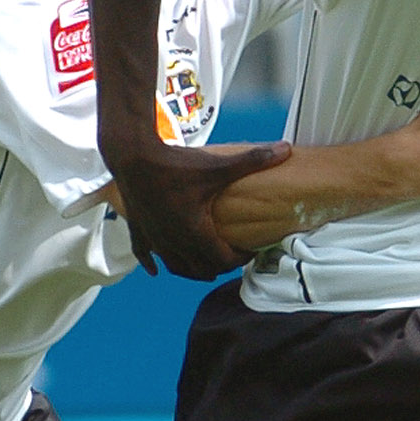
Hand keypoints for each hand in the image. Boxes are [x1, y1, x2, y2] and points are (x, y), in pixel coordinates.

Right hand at [112, 140, 292, 278]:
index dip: (240, 259)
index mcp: (195, 233)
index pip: (223, 260)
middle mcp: (174, 243)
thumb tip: (285, 149)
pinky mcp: (138, 230)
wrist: (133, 156)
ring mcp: (154, 239)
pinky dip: (152, 265)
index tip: (250, 250)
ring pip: (175, 267)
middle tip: (232, 256)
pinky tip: (156, 271)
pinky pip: (145, 256)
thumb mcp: (217, 165)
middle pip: (201, 269)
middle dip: (219, 266)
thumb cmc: (176, 164)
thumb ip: (253, 160)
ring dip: (192, 269)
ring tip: (204, 265)